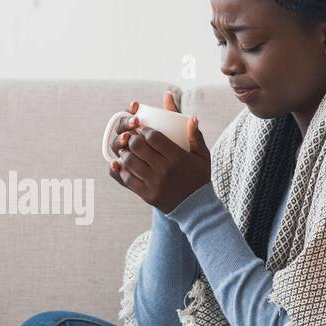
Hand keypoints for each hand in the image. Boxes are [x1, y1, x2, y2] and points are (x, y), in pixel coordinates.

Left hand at [109, 91, 210, 212]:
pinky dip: (123, 170)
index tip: (143, 128)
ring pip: (130, 162)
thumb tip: (192, 117)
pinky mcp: (147, 195)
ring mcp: (154, 183)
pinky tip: (123, 165)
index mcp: (178, 158)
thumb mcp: (203, 157)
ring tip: (126, 149)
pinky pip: (128, 179)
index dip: (144, 130)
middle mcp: (165, 170)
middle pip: (139, 147)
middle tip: (132, 137)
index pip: (154, 137)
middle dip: (132, 138)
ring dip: (125, 153)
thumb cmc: (199, 178)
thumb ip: (196, 136)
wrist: (196, 208)